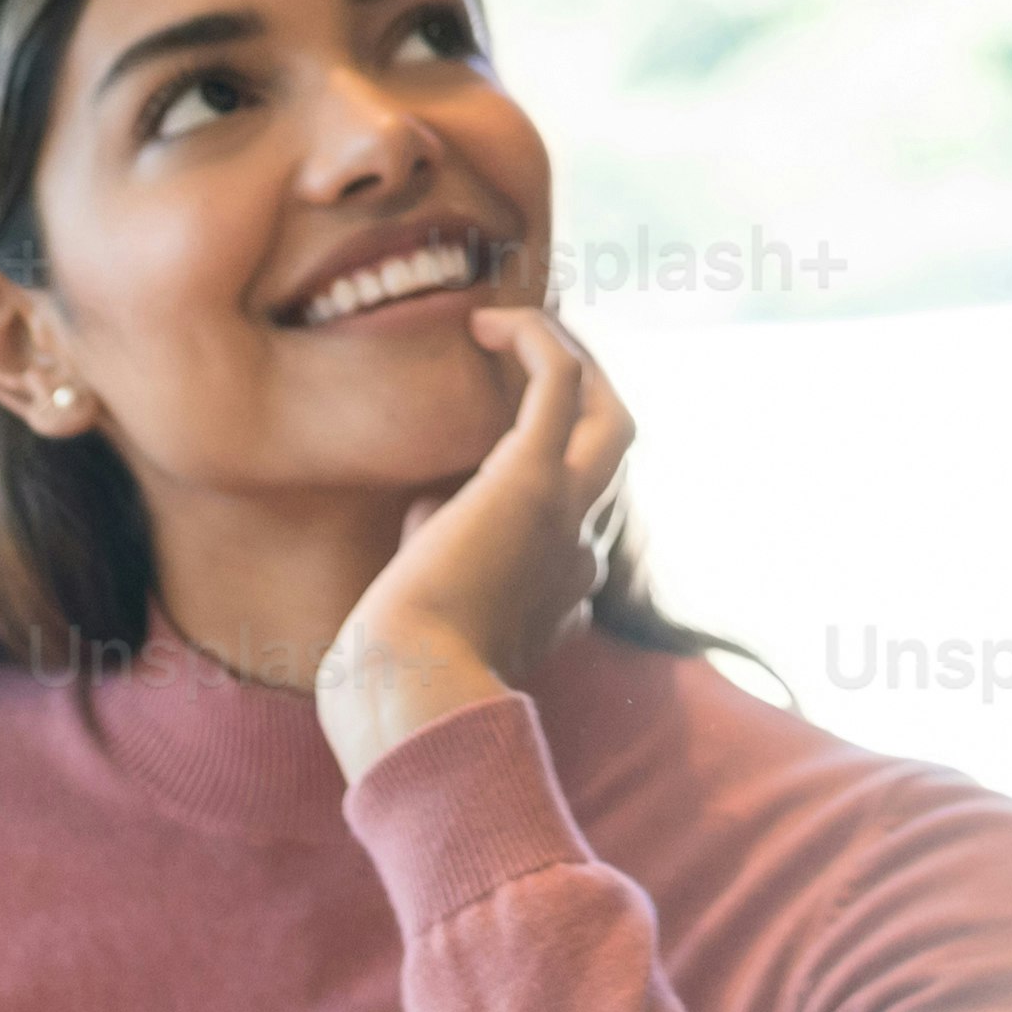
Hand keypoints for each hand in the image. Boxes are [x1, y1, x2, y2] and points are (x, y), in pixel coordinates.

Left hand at [324, 308, 629, 781]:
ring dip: (573, 361)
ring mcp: (565, 511)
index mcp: (556, 600)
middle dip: (586, 403)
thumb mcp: (429, 615)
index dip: (527, 495)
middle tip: (536, 365)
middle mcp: (577, 553)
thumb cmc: (398, 671)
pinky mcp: (535, 476)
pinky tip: (487, 322)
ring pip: (609, 414)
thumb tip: (432, 509)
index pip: (572, 534)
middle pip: (613, 458)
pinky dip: (537, 339)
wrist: (409, 688)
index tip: (457, 487)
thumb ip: (440, 560)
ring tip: (521, 326)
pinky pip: (561, 381)